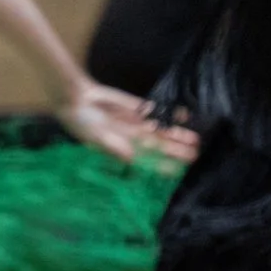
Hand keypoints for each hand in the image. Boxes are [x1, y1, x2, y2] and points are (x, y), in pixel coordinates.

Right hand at [64, 83, 199, 164]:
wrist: (75, 99)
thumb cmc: (80, 123)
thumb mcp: (93, 137)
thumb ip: (112, 147)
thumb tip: (130, 159)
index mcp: (121, 149)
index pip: (146, 160)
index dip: (162, 166)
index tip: (179, 171)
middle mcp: (131, 138)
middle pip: (158, 146)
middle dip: (176, 151)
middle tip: (195, 156)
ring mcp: (135, 123)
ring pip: (160, 130)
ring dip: (177, 135)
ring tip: (196, 140)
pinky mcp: (136, 108)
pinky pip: (156, 112)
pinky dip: (169, 113)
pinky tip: (184, 115)